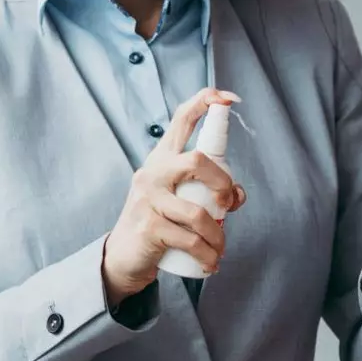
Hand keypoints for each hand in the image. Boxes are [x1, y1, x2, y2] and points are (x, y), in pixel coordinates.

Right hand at [101, 88, 248, 301]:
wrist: (125, 256)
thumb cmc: (160, 222)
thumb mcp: (182, 200)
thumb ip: (210, 192)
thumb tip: (237, 195)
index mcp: (162, 158)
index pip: (181, 120)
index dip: (204, 102)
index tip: (227, 97)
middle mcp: (153, 172)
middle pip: (196, 161)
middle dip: (223, 183)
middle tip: (227, 206)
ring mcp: (148, 199)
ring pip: (197, 213)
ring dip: (217, 236)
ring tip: (218, 248)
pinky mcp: (148, 227)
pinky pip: (189, 240)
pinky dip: (206, 254)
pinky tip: (209, 263)